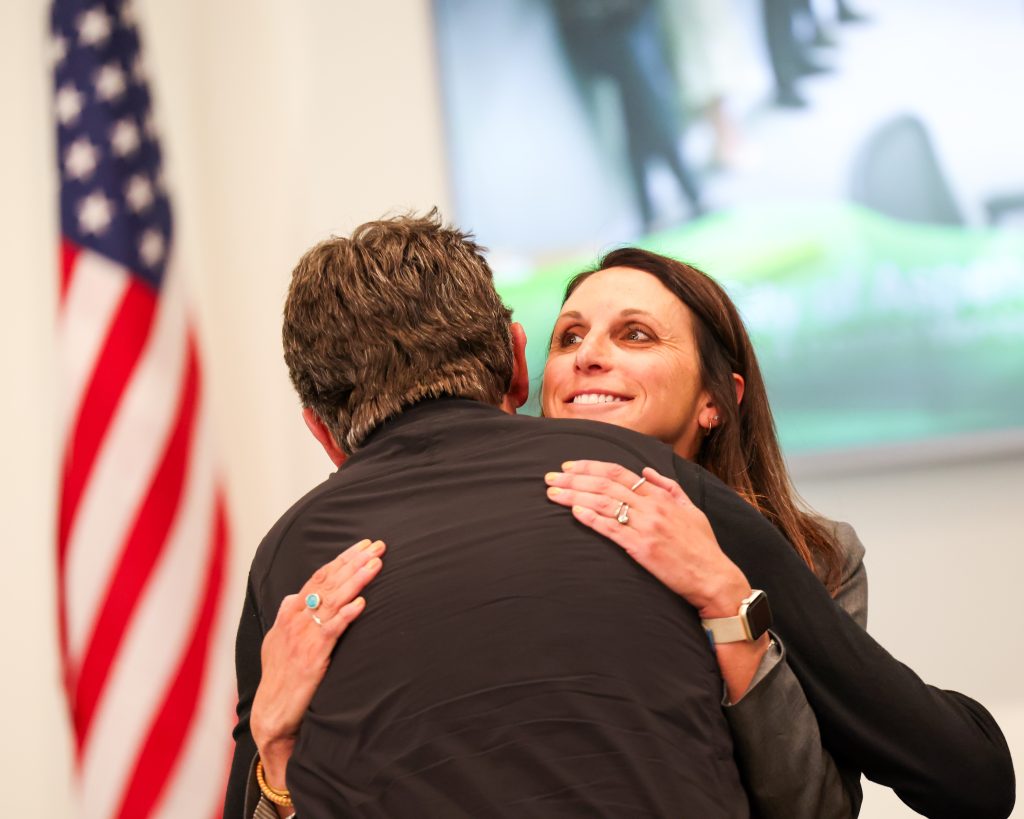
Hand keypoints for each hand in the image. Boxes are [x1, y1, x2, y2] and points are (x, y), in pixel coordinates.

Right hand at [251, 538, 385, 787]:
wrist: (272, 710)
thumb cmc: (279, 674)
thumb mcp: (277, 639)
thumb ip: (287, 616)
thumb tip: (292, 596)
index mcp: (290, 611)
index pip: (319, 576)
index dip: (342, 559)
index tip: (363, 545)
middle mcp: (295, 618)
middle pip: (329, 582)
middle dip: (354, 562)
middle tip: (377, 546)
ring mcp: (303, 636)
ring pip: (333, 601)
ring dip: (356, 581)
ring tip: (375, 565)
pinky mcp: (312, 655)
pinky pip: (332, 630)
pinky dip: (346, 615)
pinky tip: (361, 604)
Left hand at [545, 461, 767, 699]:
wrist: (714, 578)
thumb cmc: (702, 547)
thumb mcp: (691, 509)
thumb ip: (669, 487)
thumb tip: (646, 471)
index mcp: (660, 496)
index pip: (619, 472)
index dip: (591, 467)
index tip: (569, 466)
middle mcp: (651, 507)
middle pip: (605, 484)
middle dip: (574, 478)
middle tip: (550, 478)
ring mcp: (646, 527)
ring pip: (604, 503)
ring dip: (575, 496)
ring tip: (553, 494)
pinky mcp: (642, 549)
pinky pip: (612, 530)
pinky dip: (592, 518)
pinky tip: (574, 512)